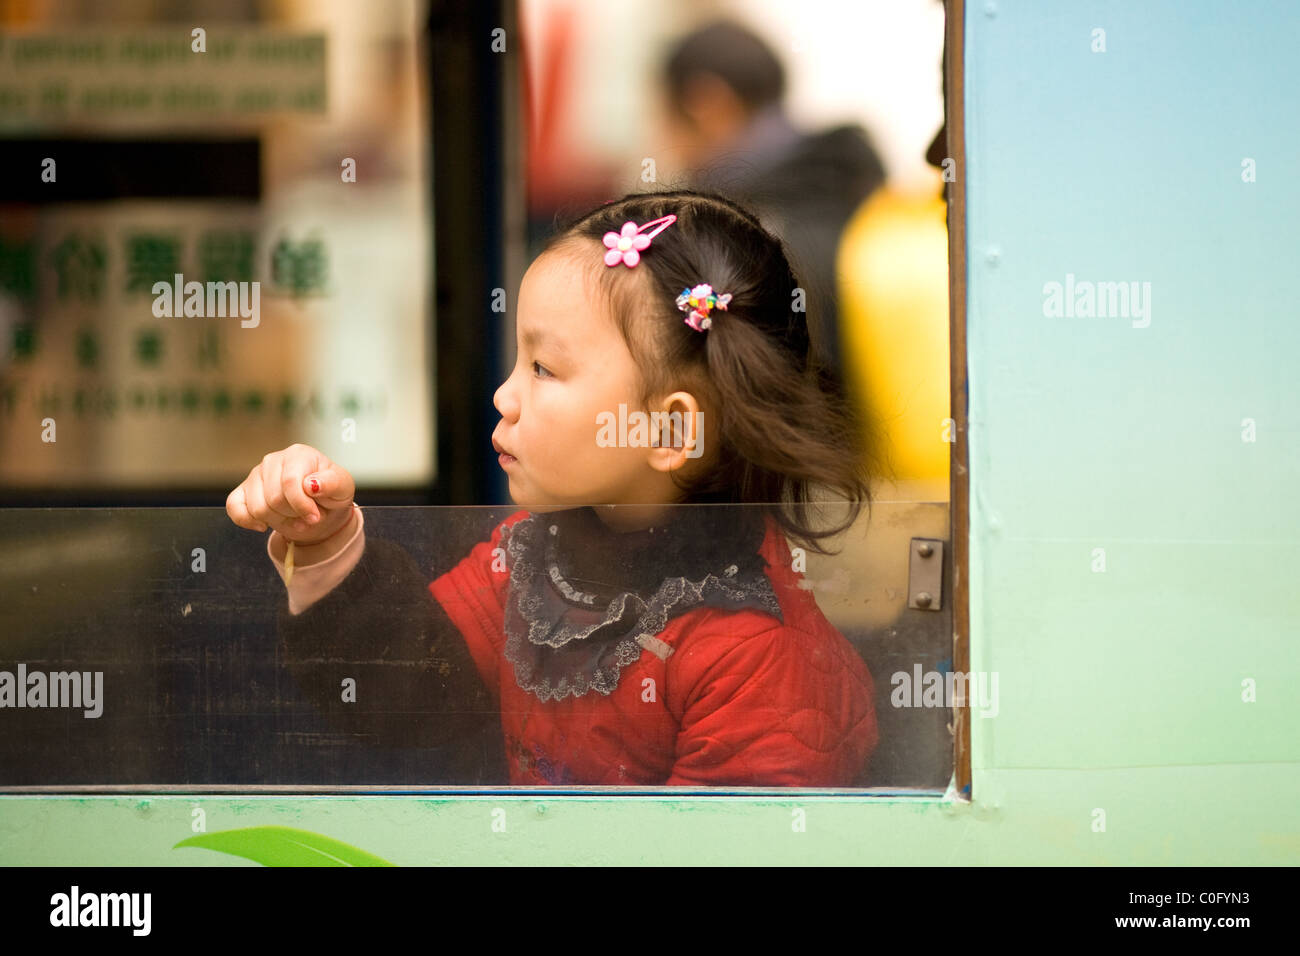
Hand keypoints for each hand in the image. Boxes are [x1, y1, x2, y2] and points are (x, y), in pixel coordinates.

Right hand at [226, 443, 356, 544]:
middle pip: (273, 499)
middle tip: (306, 518)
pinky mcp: (244, 490)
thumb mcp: (343, 487)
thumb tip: (312, 484)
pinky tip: (265, 524)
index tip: (315, 516)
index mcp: (299, 455)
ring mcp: (256, 474)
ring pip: (257, 508)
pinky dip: (248, 521)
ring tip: (293, 519)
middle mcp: (274, 461)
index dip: (302, 506)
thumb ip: (332, 483)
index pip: (291, 483)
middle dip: (292, 515)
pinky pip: (234, 507)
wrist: (322, 505)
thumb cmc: (330, 492)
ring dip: (278, 521)